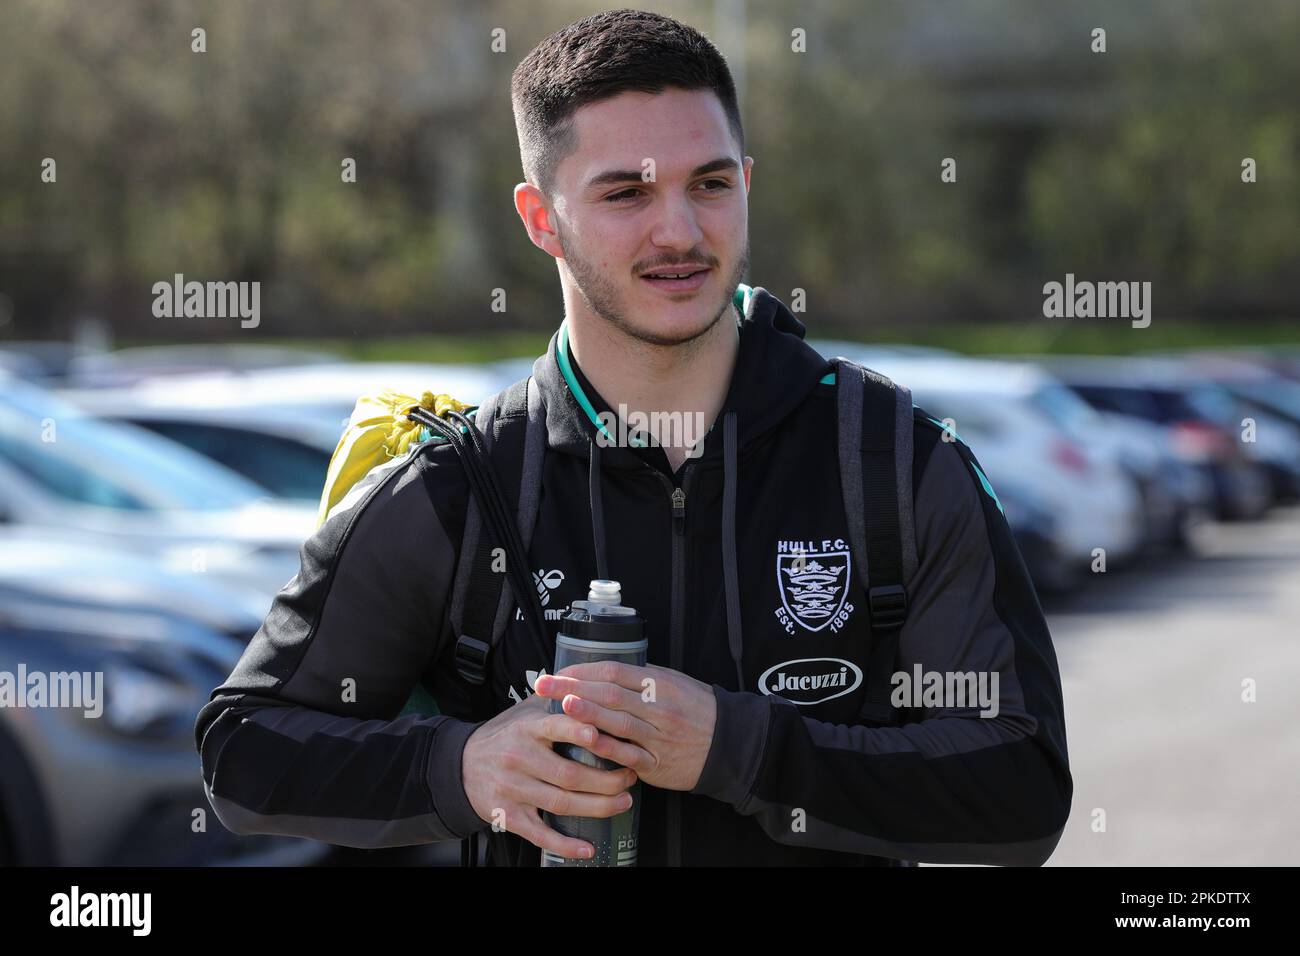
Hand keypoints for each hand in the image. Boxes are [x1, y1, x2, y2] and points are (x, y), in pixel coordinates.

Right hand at [461, 692, 637, 860]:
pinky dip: (565, 845)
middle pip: (569, 774)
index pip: (554, 727)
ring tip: (624, 801)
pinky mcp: (509, 815)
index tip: (599, 734)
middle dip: (607, 779)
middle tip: (631, 776)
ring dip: (598, 806)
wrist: (461, 765)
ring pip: (561, 803)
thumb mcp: (525, 711)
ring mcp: (513, 790)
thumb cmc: (505, 734)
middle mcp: (518, 759)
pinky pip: (541, 834)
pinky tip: (588, 847)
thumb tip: (594, 683)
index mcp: (526, 729)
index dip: (577, 731)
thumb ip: (557, 700)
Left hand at [533, 661, 716, 791]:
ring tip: (561, 706)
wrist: (732, 743)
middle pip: (609, 694)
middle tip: (543, 685)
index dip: (583, 671)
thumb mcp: (674, 683)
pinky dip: (606, 749)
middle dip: (573, 688)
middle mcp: (658, 707)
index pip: (614, 672)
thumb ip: (641, 679)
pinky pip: (628, 757)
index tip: (558, 671)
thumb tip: (602, 673)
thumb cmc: (697, 710)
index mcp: (659, 683)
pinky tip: (585, 742)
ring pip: (618, 724)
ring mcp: (658, 737)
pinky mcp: (658, 764)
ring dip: (587, 715)